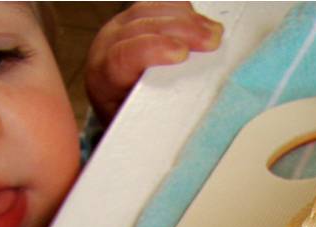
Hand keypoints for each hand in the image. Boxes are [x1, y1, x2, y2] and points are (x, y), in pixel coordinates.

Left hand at [85, 2, 223, 126]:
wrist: (112, 101)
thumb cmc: (127, 117)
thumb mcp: (134, 125)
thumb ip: (150, 118)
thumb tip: (180, 120)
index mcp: (102, 77)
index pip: (122, 56)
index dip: (153, 50)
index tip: (181, 54)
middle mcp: (106, 46)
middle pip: (142, 27)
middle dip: (181, 30)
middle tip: (212, 41)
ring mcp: (119, 27)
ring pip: (150, 10)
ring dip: (187, 19)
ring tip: (213, 33)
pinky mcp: (133, 17)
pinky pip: (158, 5)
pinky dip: (182, 11)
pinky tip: (200, 22)